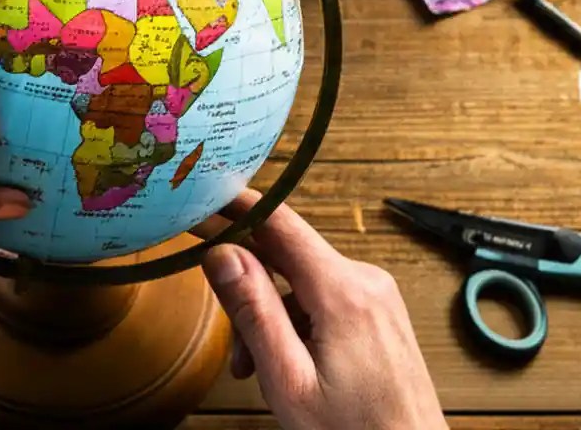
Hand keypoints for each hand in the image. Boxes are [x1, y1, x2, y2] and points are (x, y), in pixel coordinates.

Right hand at [201, 190, 445, 429]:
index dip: (234, 207)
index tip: (200, 202)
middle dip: (248, 289)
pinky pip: (324, 299)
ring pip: (301, 283)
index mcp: (343, 291)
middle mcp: (365, 280)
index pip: (279, 222)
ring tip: (257, 369)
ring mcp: (376, 295)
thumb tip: (222, 254)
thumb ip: (253, 312)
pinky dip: (297, 324)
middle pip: (286, 257)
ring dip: (271, 317)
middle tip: (229, 340)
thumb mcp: (288, 379)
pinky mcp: (379, 312)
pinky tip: (287, 362)